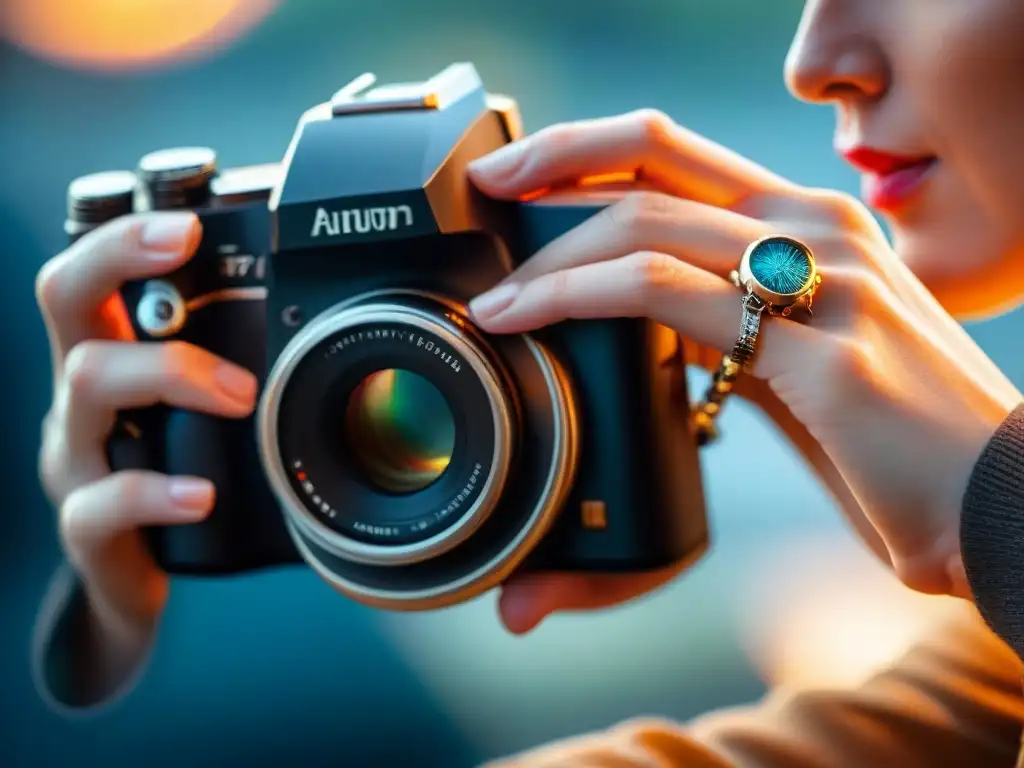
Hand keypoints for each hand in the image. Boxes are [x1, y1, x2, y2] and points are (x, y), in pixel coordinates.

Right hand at [36, 212, 258, 642]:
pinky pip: (103, 502)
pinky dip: (157, 494)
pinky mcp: (86, 526)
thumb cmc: (178, 475)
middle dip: (120, 259)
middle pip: (64, 297)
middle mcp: (82, 394)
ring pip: (87, 381)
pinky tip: (202, 496)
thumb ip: (238, 370)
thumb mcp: (199, 414)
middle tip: (191, 259)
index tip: (189, 226)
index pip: (91, 273)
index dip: (123, 237)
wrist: (139, 579)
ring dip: (170, 372)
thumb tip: (335, 329)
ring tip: (239, 395)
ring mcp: (77, 457)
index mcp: (112, 356)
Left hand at [468, 110, 1020, 631]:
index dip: (595, 150)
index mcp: (815, 225)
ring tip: (499, 295)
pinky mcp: (821, 345)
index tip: (525, 174)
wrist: (1004, 507)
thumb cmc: (904, 442)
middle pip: (658, 153)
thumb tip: (653, 334)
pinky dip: (581, 297)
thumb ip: (736, 333)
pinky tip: (533, 317)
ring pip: (650, 222)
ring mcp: (825, 277)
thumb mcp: (810, 360)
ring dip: (555, 254)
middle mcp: (820, 228)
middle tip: (488, 186)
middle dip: (556, 161)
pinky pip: (667, 294)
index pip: (684, 153)